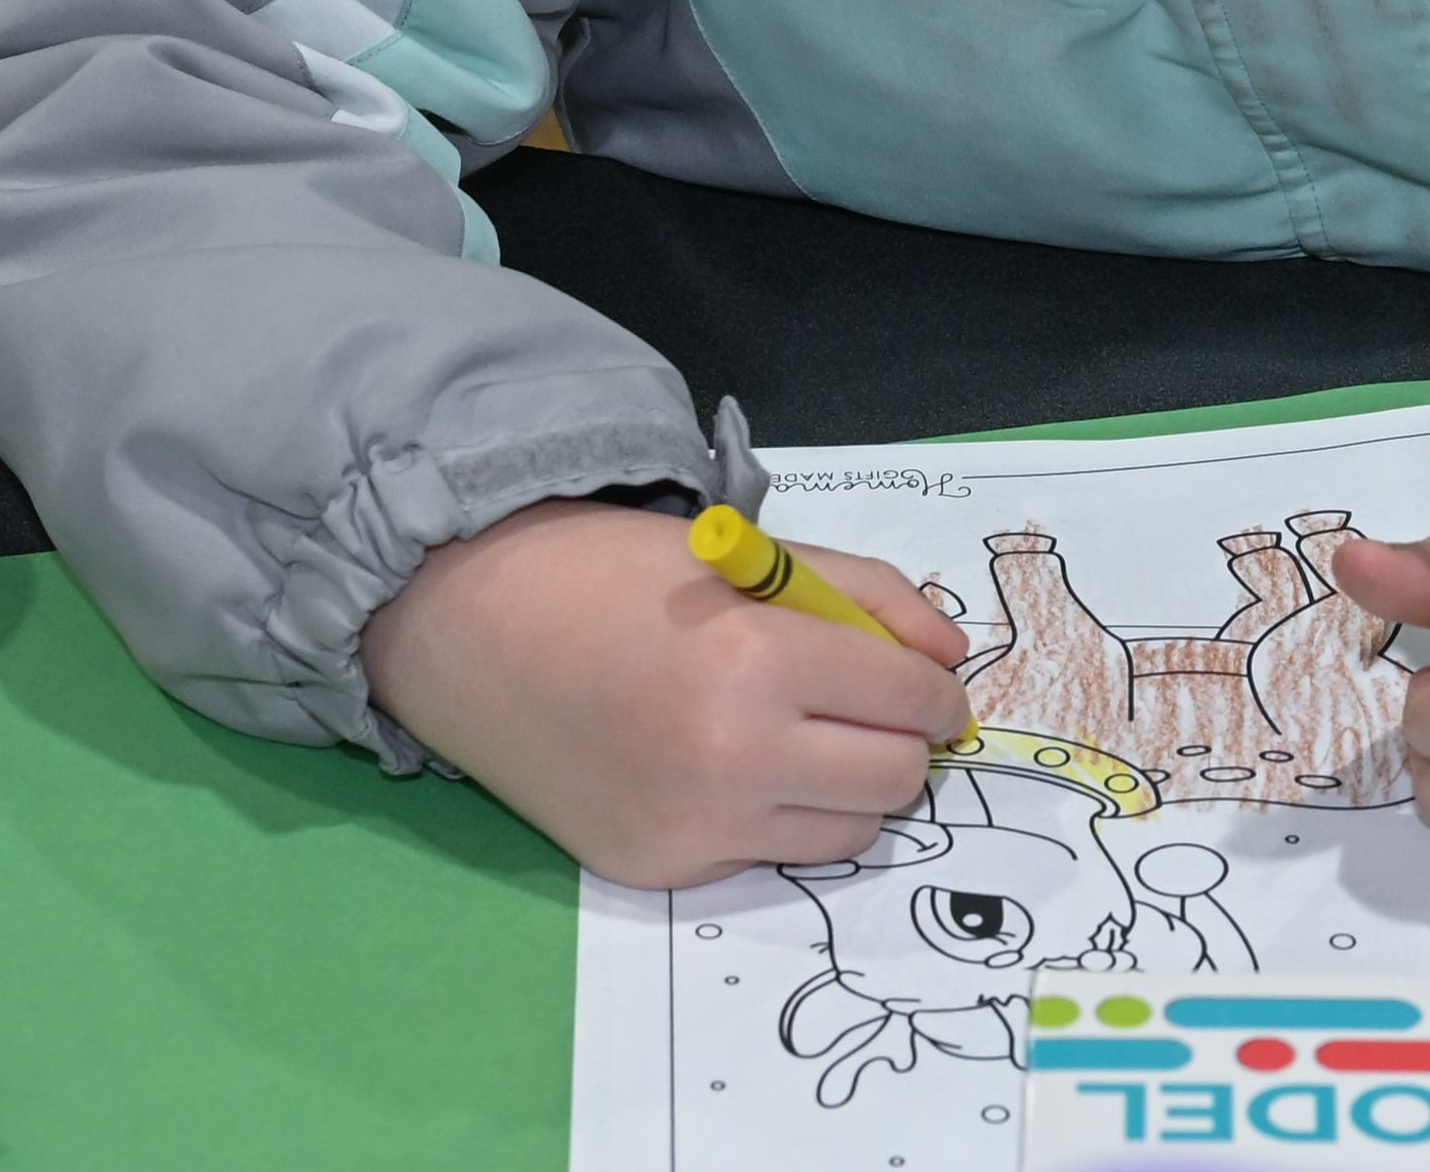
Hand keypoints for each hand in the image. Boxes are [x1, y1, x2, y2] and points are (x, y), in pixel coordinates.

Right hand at [359, 498, 971, 887]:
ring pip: (847, 834)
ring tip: (810, 737)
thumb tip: (951, 657)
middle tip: (876, 711)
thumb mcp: (756, 559)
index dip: (937, 692)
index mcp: (759, 662)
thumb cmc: (619, 574)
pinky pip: (769, 857)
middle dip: (904, 743)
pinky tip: (738, 767)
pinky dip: (779, 818)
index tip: (931, 684)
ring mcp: (693, 828)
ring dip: (852, 788)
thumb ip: (870, 599)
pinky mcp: (657, 871)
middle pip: (895, 781)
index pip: (910, 702)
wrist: (478, 626)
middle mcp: (733, 759)